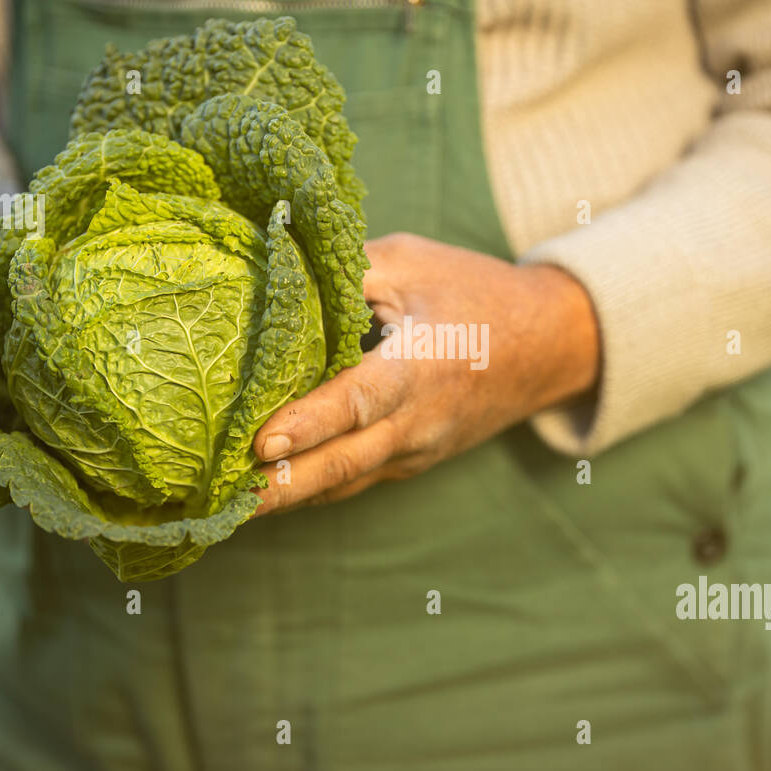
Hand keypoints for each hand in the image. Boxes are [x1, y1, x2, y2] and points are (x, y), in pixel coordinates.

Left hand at [251, 232, 599, 514]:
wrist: (549, 347)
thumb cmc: (476, 293)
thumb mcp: (414, 261)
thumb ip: (346, 269)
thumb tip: (272, 266)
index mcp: (422, 364)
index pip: (359, 399)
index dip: (310, 422)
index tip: (259, 441)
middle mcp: (420, 420)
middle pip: (344, 463)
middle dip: (282, 487)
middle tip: (222, 501)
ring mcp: (418, 449)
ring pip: (346, 482)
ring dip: (289, 497)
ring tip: (226, 509)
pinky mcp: (412, 460)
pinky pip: (356, 480)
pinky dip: (312, 489)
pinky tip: (265, 494)